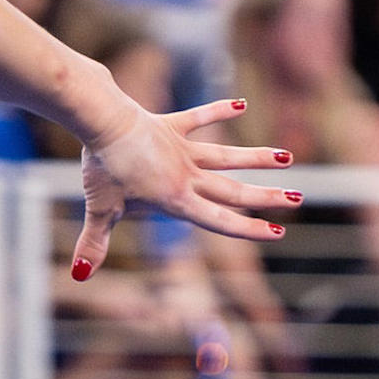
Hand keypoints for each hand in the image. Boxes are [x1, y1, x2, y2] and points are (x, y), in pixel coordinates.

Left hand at [75, 96, 298, 281]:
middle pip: (233, 190)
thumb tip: (81, 275)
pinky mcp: (172, 126)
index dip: (249, 228)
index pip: (219, 220)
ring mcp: (182, 149)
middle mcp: (187, 175)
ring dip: (256, 157)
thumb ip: (94, 243)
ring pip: (227, 156)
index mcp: (176, 199)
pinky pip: (199, 118)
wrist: (103, 121)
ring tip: (287, 157)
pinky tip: (241, 104)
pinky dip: (218, 110)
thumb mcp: (99, 210)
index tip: (277, 232)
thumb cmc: (102, 168)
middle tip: (297, 199)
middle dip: (266, 198)